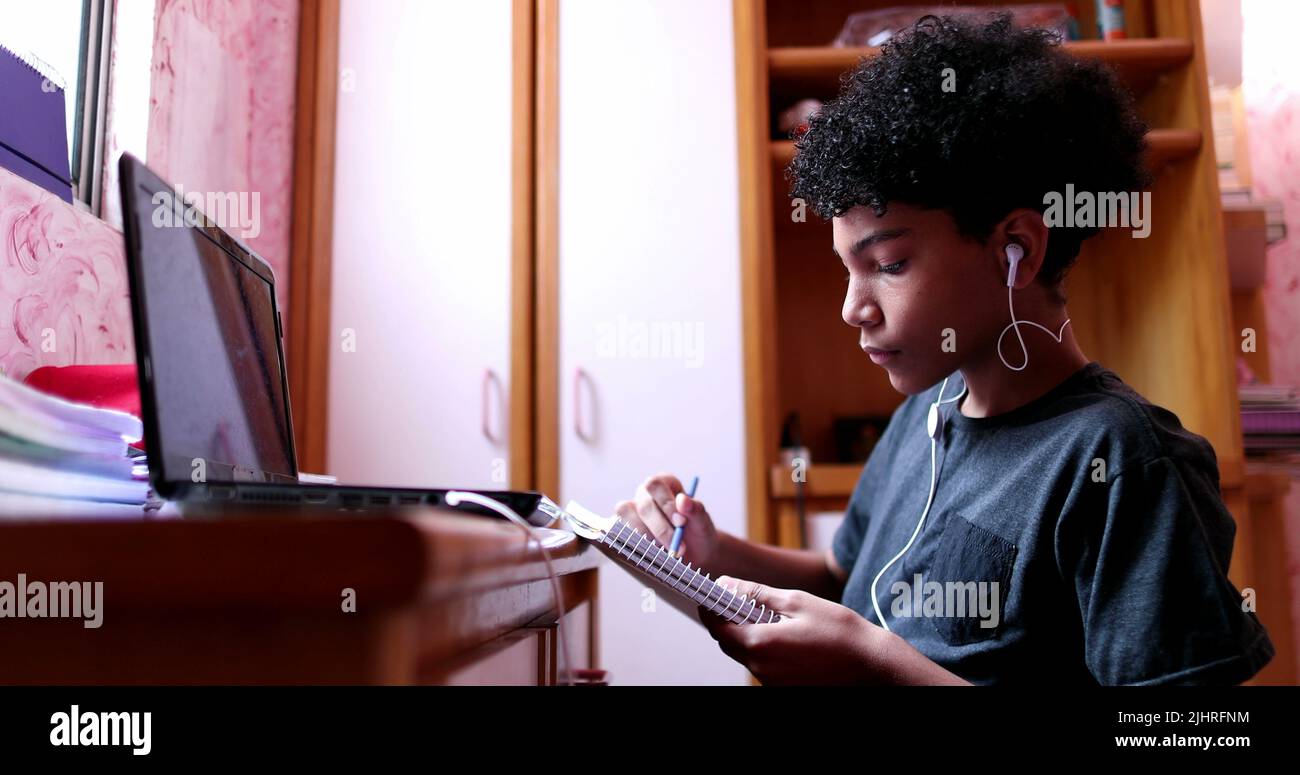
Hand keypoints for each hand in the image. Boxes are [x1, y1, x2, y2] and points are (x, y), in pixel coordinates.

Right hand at [614, 473, 719, 566]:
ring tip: (666, 551)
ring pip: (626, 515)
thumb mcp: (703, 523)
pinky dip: (633, 543)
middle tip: (678, 546)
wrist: (695, 556)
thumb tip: (682, 500)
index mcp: (665, 484)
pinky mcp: (622, 528)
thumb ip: (696, 510)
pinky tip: (650, 554)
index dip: (666, 504)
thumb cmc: (698, 534)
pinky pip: (617, 531)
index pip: (655, 485)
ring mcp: (632, 511)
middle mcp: (645, 494)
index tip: (681, 524)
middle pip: (643, 504)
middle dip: (660, 528)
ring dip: (646, 537)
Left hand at [699, 575, 898, 684]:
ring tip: (768, 616)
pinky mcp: (783, 688)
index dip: (710, 609)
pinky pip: (762, 666)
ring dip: (746, 635)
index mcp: (760, 644)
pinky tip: (783, 635)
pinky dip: (763, 648)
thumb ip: (756, 594)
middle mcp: (761, 669)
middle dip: (728, 621)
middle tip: (739, 601)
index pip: (717, 627)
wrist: (871, 664)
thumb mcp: (796, 601)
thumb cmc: (839, 631)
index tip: (711, 595)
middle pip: (728, 643)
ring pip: (745, 655)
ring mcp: (772, 682)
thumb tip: (727, 585)